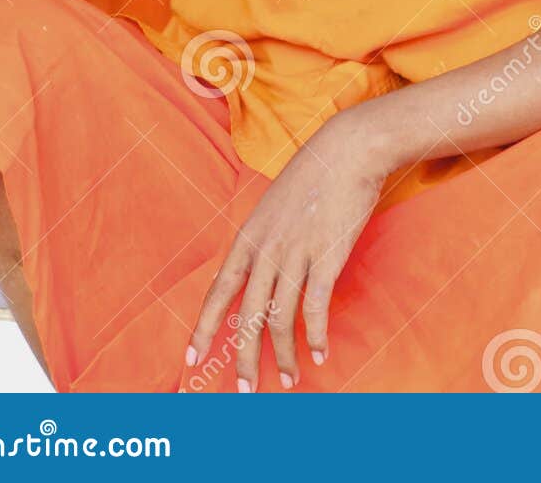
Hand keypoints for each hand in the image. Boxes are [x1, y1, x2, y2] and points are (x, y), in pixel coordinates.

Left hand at [186, 115, 384, 390]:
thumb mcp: (273, 205)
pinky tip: (319, 354)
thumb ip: (262, 240)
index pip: (218, 293)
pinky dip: (315, 337)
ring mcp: (297, 255)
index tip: (191, 361)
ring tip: (286, 381)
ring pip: (281, 320)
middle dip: (243, 359)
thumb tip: (256, 273)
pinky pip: (315, 309)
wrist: (349, 149)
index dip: (203, 330)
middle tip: (243, 392)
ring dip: (283, 356)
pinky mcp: (327, 258)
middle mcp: (267, 250)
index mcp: (249, 237)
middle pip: (247, 318)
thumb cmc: (314, 173)